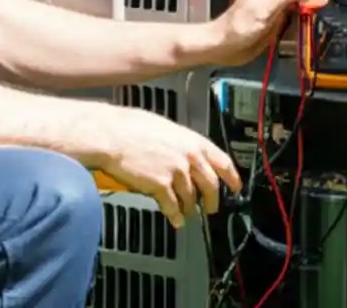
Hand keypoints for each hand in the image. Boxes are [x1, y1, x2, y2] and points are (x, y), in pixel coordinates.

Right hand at [95, 105, 242, 228]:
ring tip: (186, 213)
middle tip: (211, 208)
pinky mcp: (161, 186)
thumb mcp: (165, 128)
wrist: (110, 136)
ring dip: (190, 208)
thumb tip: (185, 154)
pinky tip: (174, 220)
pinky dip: (175, 215)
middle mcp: (189, 157)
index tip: (236, 188)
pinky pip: (173, 206)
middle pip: (211, 185)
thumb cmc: (131, 127)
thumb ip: (180, 143)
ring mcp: (176, 172)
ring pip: (191, 198)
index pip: (222, 162)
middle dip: (212, 200)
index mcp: (193, 141)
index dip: (232, 178)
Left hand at [210, 0, 327, 65]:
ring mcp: (276, 3)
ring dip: (308, 3)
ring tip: (313, 12)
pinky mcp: (277, 17)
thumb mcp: (267, 8)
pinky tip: (307, 20)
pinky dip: (302, 14)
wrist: (225, 45)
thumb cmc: (241, 25)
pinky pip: (294, 11)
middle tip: (319, 2)